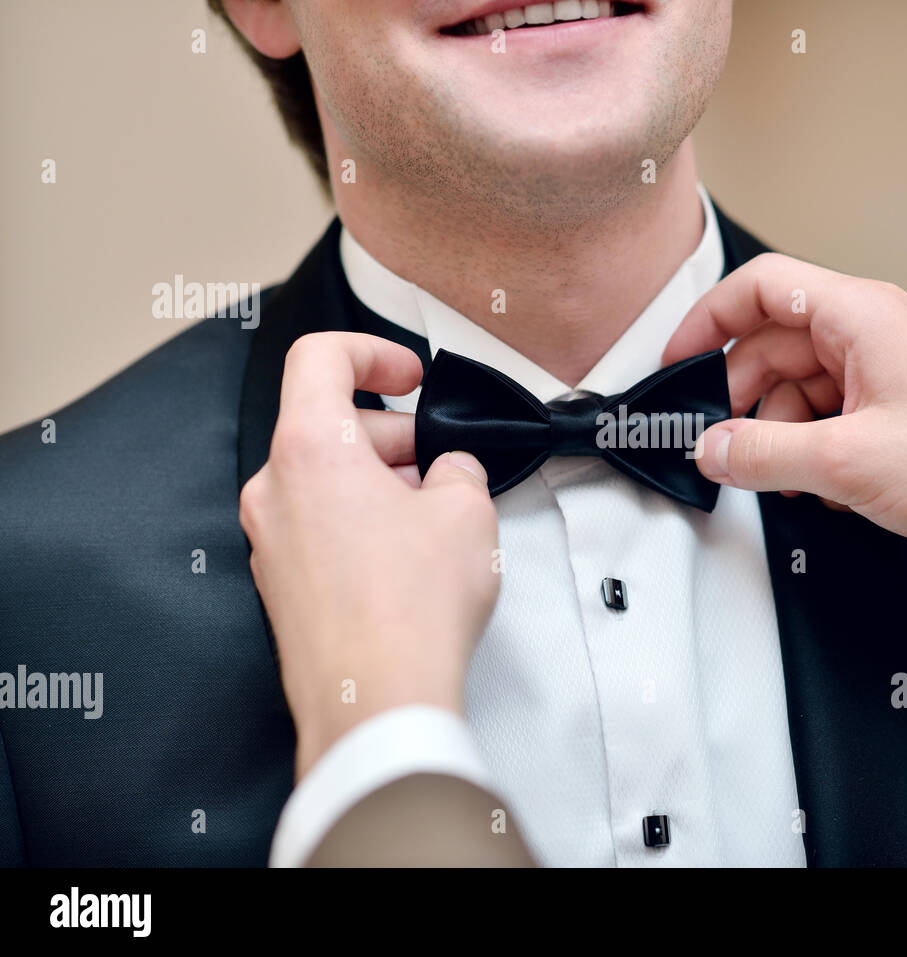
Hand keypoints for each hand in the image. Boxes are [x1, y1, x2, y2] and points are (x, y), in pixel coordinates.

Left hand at [239, 332, 500, 778]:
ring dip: (376, 480)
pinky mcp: (281, 585)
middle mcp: (275, 490)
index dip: (372, 350)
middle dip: (390, 433)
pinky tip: (407, 556)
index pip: (319, 356)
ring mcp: (271, 541)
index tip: (406, 371)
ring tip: (432, 515)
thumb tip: (451, 476)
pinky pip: (318, 528)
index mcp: (310, 449)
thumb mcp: (468, 513)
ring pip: (323, 479)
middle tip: (438, 460)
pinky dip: (359, 522)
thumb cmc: (410, 610)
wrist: (377, 702)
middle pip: (325, 423)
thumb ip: (460, 471)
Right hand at [664, 254, 906, 629]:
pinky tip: (828, 490)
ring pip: (799, 387)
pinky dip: (815, 450)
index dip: (708, 320)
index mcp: (861, 315)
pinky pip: (829, 416)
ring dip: (781, 436)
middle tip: (726, 447)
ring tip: (792, 481)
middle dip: (745, 400)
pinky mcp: (896, 409)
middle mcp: (873, 332)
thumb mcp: (845, 463)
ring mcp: (886, 371)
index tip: (677, 363)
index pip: (762, 287)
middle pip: (774, 345)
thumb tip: (710, 449)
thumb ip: (761, 454)